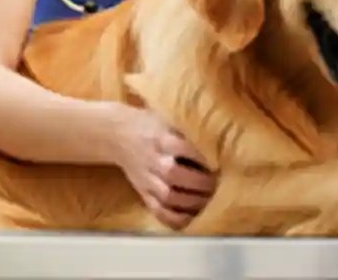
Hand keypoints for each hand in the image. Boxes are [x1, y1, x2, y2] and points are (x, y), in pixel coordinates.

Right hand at [111, 106, 216, 229]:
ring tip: (209, 201)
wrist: (117, 134)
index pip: (184, 149)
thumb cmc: (150, 124)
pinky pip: (157, 210)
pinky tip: (190, 218)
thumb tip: (219, 140)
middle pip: (175, 175)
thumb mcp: (169, 119)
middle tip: (217, 185)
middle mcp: (153, 160)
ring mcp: (147, 179)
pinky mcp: (143, 192)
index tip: (220, 162)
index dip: (203, 158)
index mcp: (162, 138)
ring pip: (168, 196)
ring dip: (191, 202)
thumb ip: (188, 131)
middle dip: (200, 183)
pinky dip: (174, 218)